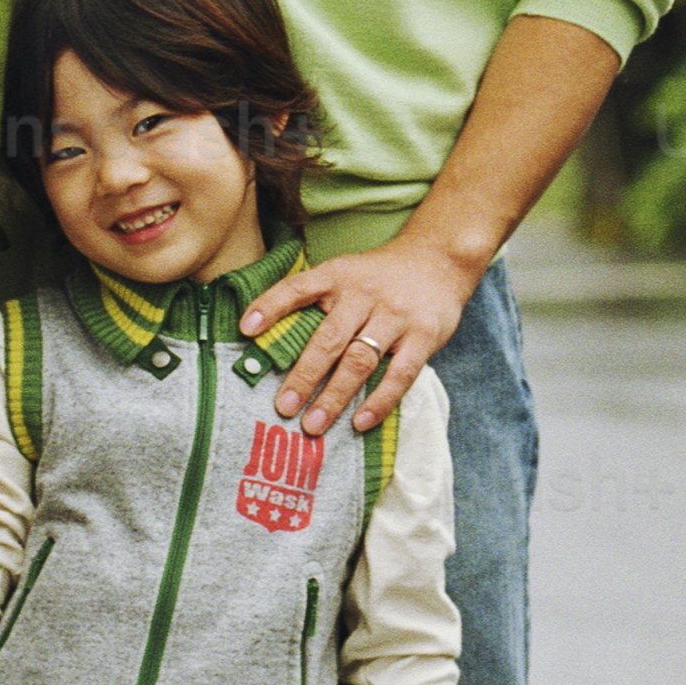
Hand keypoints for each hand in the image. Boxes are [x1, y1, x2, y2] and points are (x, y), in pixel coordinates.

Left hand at [245, 230, 474, 435]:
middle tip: (283, 407)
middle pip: (329, 338)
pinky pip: (400, 374)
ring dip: (334, 396)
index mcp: (338, 275)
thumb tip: (266, 337)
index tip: (246, 329)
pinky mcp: (423, 335)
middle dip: (303, 375)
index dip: (270, 306)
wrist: (439, 259)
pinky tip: (360, 422)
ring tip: (313, 425)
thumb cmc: (379, 276)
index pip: (298, 288)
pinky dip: (379, 401)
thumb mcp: (346, 273)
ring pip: (359, 360)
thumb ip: (315, 299)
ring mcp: (395, 316)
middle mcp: (364, 294)